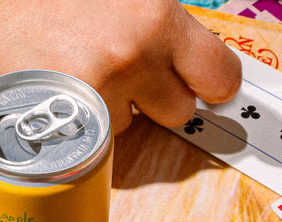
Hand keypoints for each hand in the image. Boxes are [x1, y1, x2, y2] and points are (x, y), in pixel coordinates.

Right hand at [0, 0, 241, 133]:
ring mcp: (97, 91)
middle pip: (179, 111)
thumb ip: (159, 26)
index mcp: (158, 18)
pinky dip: (81, 128)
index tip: (199, 87)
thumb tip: (190, 66)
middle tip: (126, 78)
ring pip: (131, 129)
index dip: (210, 85)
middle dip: (157, 100)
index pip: (219, 75)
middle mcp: (134, 56)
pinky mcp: (63, 119)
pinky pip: (93, 143)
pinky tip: (62, 96)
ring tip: (79, 77)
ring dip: (113, 113)